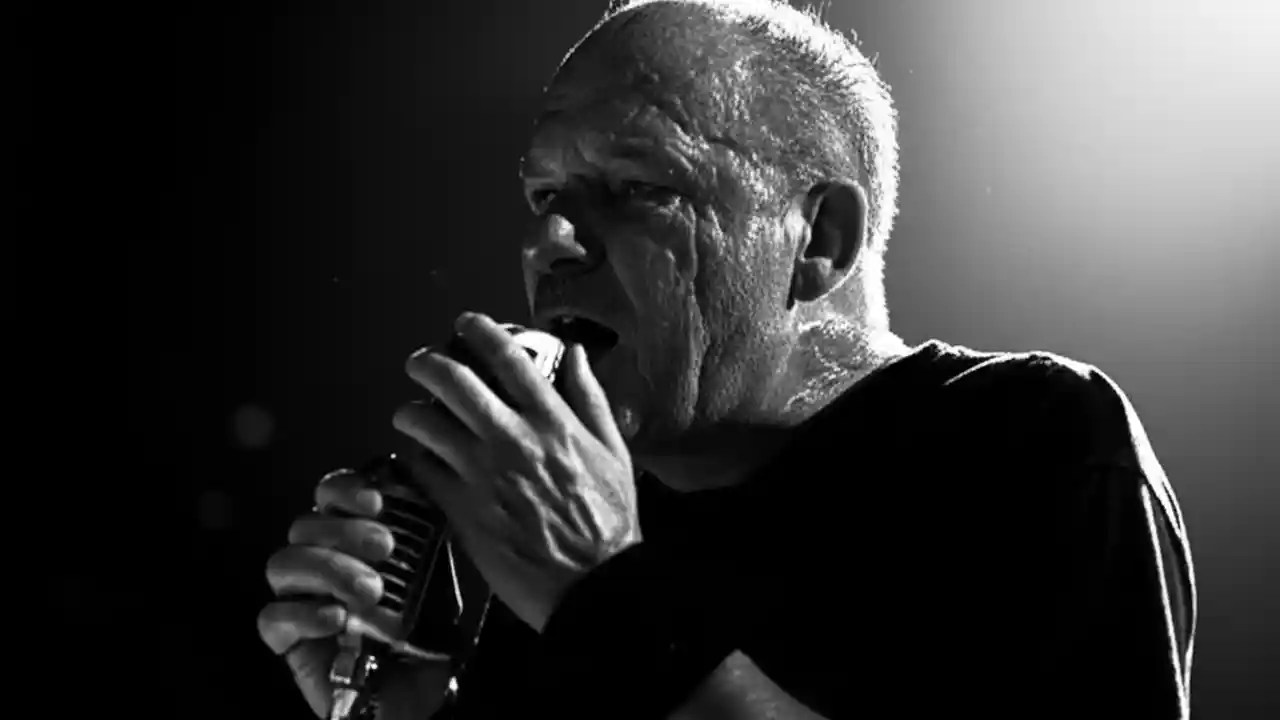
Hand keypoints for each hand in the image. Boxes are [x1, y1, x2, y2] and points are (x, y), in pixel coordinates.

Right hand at [257, 469, 452, 719]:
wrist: (432, 692)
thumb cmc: (444, 625)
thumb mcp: (456, 568)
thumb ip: (442, 523)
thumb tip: (433, 478)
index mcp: (356, 534)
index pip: (331, 493)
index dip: (346, 489)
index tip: (378, 501)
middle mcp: (324, 559)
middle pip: (305, 524)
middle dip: (343, 531)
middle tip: (385, 549)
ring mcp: (302, 599)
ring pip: (283, 563)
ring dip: (327, 569)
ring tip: (371, 593)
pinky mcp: (289, 641)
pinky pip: (272, 617)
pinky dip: (302, 613)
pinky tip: (338, 620)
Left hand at [392, 311, 639, 631]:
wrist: (592, 586)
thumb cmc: (609, 523)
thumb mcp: (615, 453)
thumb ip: (591, 399)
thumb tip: (578, 355)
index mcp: (552, 421)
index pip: (508, 357)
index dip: (479, 330)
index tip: (465, 323)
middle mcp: (512, 439)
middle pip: (452, 380)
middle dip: (427, 362)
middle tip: (420, 363)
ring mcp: (481, 474)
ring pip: (423, 422)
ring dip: (410, 411)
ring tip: (410, 414)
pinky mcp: (460, 509)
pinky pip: (419, 469)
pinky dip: (411, 456)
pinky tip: (416, 457)